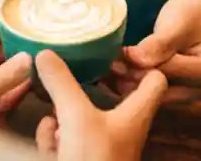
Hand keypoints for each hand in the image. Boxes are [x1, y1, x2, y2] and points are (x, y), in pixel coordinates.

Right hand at [33, 51, 166, 160]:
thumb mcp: (76, 116)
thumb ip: (61, 83)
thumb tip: (45, 52)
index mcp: (136, 114)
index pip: (155, 79)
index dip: (140, 61)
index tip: (115, 49)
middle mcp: (123, 127)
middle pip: (111, 94)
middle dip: (84, 84)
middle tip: (69, 68)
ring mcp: (102, 145)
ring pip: (83, 115)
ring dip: (62, 113)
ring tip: (53, 116)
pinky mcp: (82, 159)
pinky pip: (67, 138)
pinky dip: (55, 137)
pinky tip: (49, 142)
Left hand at [114, 0, 200, 102]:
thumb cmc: (194, 9)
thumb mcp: (176, 22)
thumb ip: (158, 44)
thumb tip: (135, 61)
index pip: (171, 73)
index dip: (142, 66)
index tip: (116, 58)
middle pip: (166, 90)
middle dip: (136, 78)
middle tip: (108, 68)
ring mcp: (200, 95)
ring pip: (160, 96)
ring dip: (135, 84)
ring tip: (109, 73)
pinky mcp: (187, 95)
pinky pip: (161, 94)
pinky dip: (142, 85)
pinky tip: (119, 78)